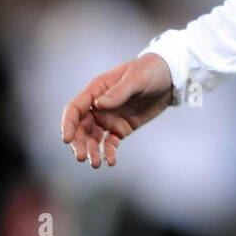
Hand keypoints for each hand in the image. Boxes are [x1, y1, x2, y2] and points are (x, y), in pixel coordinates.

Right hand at [60, 52, 174, 168]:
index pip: (75, 109)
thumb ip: (118, 92)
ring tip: (96, 164)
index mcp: (96, 90)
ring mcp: (109, 118)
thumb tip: (98, 104)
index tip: (67, 139)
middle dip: (78, 143)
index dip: (68, 124)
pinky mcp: (121, 128)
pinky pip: (109, 143)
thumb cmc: (149, 71)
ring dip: (91, 151)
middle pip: (80, 127)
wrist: (169, 77)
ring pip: (92, 138)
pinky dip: (107, 152)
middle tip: (82, 157)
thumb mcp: (136, 79)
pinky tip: (110, 161)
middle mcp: (98, 105)